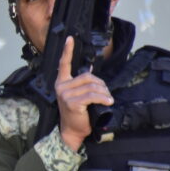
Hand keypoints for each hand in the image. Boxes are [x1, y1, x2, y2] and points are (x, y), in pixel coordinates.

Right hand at [55, 36, 112, 150]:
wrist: (72, 131)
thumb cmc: (76, 114)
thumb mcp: (78, 96)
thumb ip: (82, 83)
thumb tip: (89, 68)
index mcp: (62, 82)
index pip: (64, 64)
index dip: (67, 51)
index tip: (70, 39)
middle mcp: (61, 86)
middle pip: (87, 77)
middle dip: (101, 85)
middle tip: (106, 94)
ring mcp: (65, 94)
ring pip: (92, 86)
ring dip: (104, 93)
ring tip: (108, 100)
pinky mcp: (72, 102)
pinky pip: (92, 95)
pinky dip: (103, 98)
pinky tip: (108, 102)